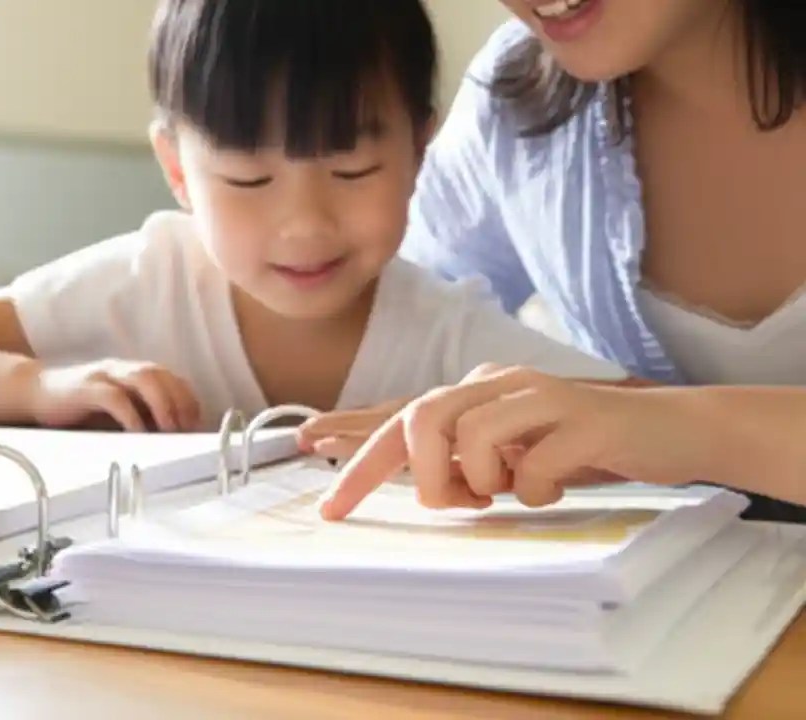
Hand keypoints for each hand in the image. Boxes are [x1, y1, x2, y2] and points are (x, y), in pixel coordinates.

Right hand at [30, 359, 201, 431]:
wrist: (34, 392)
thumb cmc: (78, 406)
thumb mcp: (115, 408)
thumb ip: (139, 415)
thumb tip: (169, 438)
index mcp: (131, 371)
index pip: (170, 378)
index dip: (187, 398)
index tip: (196, 424)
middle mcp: (121, 368)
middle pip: (161, 374)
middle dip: (180, 400)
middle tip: (187, 429)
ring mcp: (103, 375)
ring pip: (143, 378)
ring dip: (162, 403)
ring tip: (169, 429)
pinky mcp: (85, 388)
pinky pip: (114, 398)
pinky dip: (130, 415)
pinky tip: (138, 433)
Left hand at [318, 364, 732, 519]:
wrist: (669, 430)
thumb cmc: (578, 448)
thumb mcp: (509, 455)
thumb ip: (463, 461)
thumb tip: (421, 487)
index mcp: (475, 392)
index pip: (400, 418)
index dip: (357, 451)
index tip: (321, 485)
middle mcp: (500, 384)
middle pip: (423, 418)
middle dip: (423, 474)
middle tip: (452, 504)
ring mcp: (542, 396)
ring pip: (472, 436)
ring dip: (480, 482)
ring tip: (508, 493)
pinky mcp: (584, 419)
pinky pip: (533, 465)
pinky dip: (536, 490)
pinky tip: (556, 488)